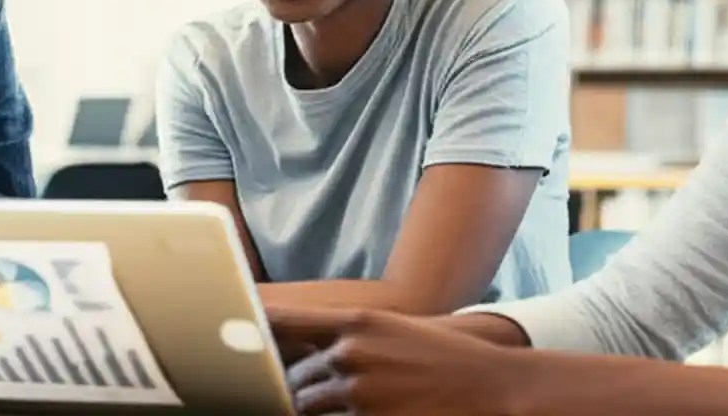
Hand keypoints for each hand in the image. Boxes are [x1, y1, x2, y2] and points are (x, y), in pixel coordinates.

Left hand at [270, 307, 521, 415]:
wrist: (492, 385)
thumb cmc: (442, 356)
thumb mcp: (391, 331)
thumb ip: (346, 336)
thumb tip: (303, 345)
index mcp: (356, 321)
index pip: (286, 320)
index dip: (256, 328)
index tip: (235, 334)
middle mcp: (350, 352)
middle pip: (295, 374)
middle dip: (299, 387)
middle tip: (312, 393)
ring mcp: (358, 391)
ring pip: (307, 404)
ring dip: (314, 408)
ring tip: (348, 402)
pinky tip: (357, 412)